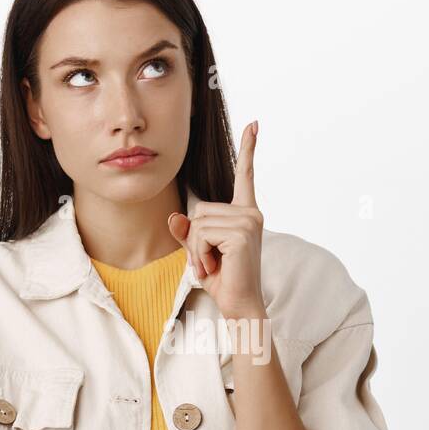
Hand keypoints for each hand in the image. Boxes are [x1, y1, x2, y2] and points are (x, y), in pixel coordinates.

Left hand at [167, 120, 264, 318]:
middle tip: (209, 261)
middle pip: (200, 209)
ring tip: (213, 266)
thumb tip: (174, 217)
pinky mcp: (241, 232)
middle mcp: (250, 213)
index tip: (254, 124)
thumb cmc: (224, 280)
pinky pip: (201, 234)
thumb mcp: (200, 252)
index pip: (245, 175)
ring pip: (198, 223)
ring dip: (196, 249)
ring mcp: (248, 221)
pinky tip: (215, 267)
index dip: (247, 149)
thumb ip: (188, 233)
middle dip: (194, 239)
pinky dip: (200, 254)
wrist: (240, 305)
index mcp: (245, 213)